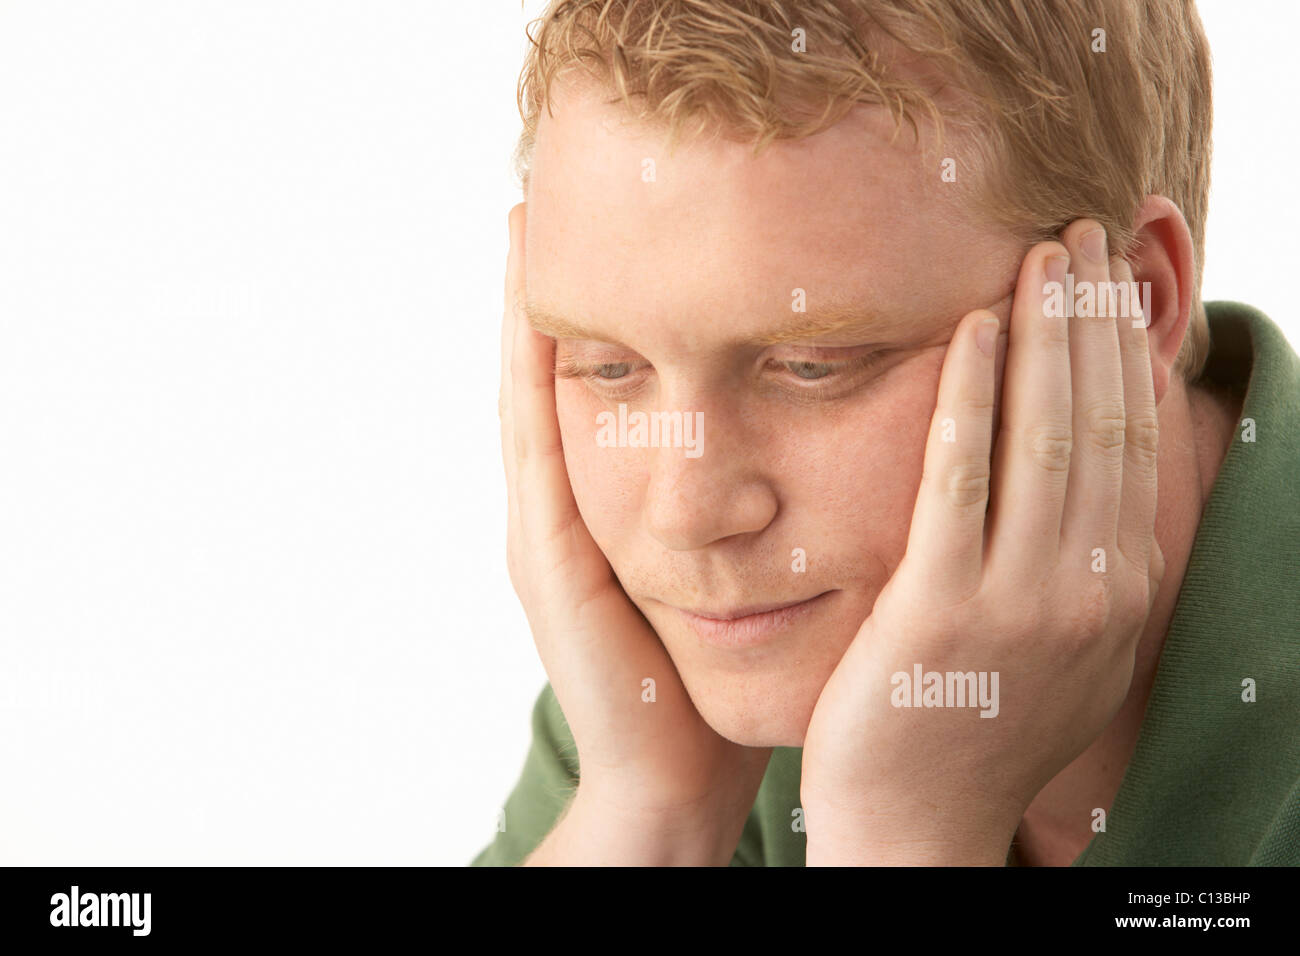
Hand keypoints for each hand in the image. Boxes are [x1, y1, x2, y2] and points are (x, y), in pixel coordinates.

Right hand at [498, 203, 770, 860]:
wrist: (674, 777)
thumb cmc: (714, 682)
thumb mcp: (726, 578)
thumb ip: (741, 518)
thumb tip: (801, 460)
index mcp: (604, 516)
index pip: (587, 396)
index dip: (580, 320)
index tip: (595, 237)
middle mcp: (564, 516)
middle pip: (542, 383)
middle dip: (534, 297)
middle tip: (532, 206)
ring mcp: (547, 538)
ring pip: (526, 403)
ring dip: (518, 319)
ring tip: (517, 232)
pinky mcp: (550, 563)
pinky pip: (535, 453)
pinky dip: (525, 383)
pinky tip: (528, 319)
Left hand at [799, 221, 1164, 864]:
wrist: (917, 826)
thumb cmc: (975, 729)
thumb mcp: (1060, 650)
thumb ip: (1082, 568)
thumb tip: (1088, 481)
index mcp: (1121, 594)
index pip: (1136, 445)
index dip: (1127, 354)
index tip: (1114, 283)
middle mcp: (1091, 592)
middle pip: (1104, 424)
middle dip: (1096, 321)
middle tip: (1082, 235)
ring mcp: (1023, 602)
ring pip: (1048, 437)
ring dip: (1047, 335)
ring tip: (1039, 256)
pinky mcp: (942, 609)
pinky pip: (961, 479)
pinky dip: (971, 395)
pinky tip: (970, 330)